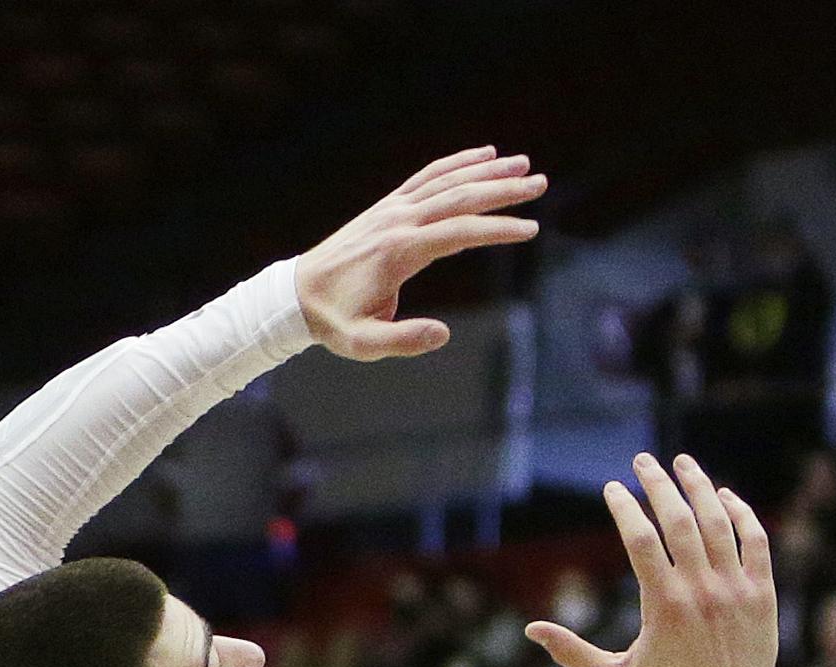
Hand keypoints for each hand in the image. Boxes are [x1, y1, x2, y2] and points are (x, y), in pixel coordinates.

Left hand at [295, 146, 544, 360]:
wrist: (295, 296)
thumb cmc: (332, 322)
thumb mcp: (362, 343)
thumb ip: (403, 340)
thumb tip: (443, 334)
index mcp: (399, 252)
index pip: (458, 233)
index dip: (496, 230)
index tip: (529, 230)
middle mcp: (397, 222)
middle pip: (458, 197)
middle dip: (502, 190)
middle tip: (540, 184)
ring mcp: (391, 210)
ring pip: (445, 181)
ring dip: (486, 171)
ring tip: (523, 165)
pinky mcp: (386, 206)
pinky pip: (426, 177)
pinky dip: (456, 163)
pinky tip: (484, 155)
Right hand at [526, 453, 781, 666]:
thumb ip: (572, 651)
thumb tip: (531, 630)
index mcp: (663, 606)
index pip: (640, 540)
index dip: (624, 507)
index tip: (613, 488)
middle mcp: (702, 591)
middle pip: (679, 520)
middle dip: (658, 484)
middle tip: (643, 460)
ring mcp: (736, 589)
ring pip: (719, 523)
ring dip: (699, 487)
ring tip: (682, 463)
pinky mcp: (762, 594)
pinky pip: (755, 541)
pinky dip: (741, 513)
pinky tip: (724, 496)